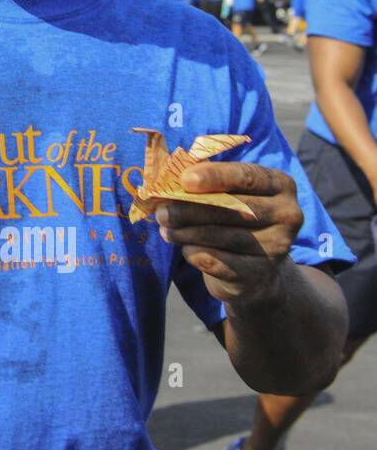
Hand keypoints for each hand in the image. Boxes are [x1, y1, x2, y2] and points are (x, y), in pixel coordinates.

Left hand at [155, 161, 302, 305]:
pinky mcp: (261, 273)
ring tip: (165, 228)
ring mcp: (278, 246)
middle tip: (161, 211)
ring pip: (223, 235)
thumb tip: (170, 176)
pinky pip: (219, 261)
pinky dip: (194, 253)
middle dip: (191, 208)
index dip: (215, 176)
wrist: (252, 269)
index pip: (247, 176)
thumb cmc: (232, 218)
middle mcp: (287, 214)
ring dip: (187, 232)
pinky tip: (184, 248)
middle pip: (233, 208)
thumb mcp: (226, 194)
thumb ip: (204, 182)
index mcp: (280, 185)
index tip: (184, 180)